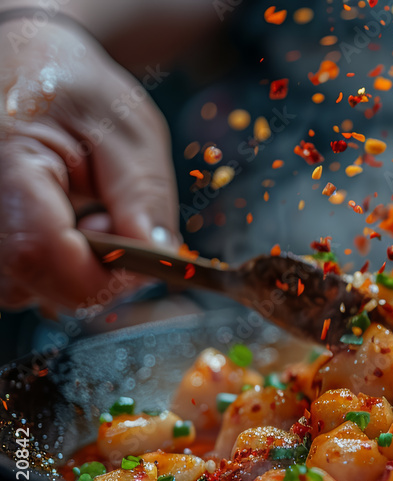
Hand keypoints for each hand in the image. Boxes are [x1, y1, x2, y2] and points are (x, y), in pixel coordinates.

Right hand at [0, 18, 178, 311]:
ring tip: (87, 213)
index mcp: (7, 164)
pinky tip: (68, 226)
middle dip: (95, 271)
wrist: (28, 63)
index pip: (42, 255)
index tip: (142, 252)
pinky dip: (57, 268)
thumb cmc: (76, 89)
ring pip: (27, 290)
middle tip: (112, 216)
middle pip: (35, 283)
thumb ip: (144, 197)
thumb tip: (161, 256)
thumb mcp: (129, 132)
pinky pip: (22, 281)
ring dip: (74, 270)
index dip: (104, 273)